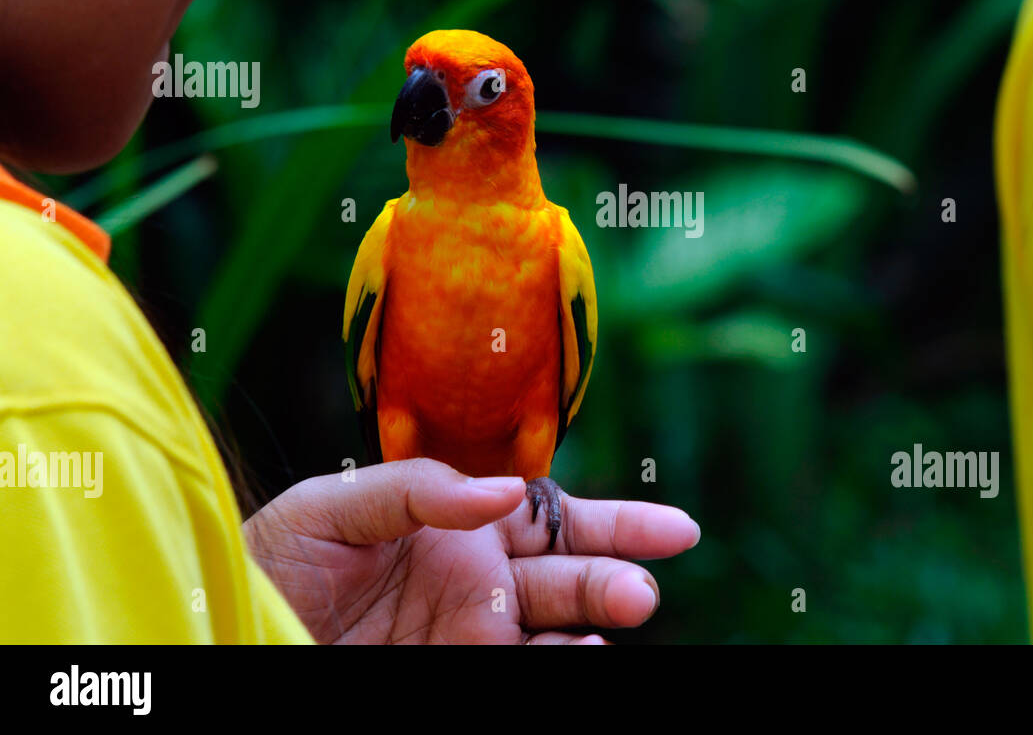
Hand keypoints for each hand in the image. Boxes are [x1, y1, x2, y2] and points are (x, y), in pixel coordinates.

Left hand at [242, 458, 700, 643]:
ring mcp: (466, 632)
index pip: (554, 518)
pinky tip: (571, 656)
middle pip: (567, 576)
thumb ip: (423, 489)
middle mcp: (477, 577)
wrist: (225, 625)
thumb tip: (506, 490)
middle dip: (612, 578)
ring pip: (551, 631)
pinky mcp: (450, 673)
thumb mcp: (336, 503)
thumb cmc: (274, 556)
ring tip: (608, 628)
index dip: (618, 523)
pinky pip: (516, 670)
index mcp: (459, 523)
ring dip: (587, 628)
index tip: (677, 531)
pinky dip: (552, 663)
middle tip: (642, 594)